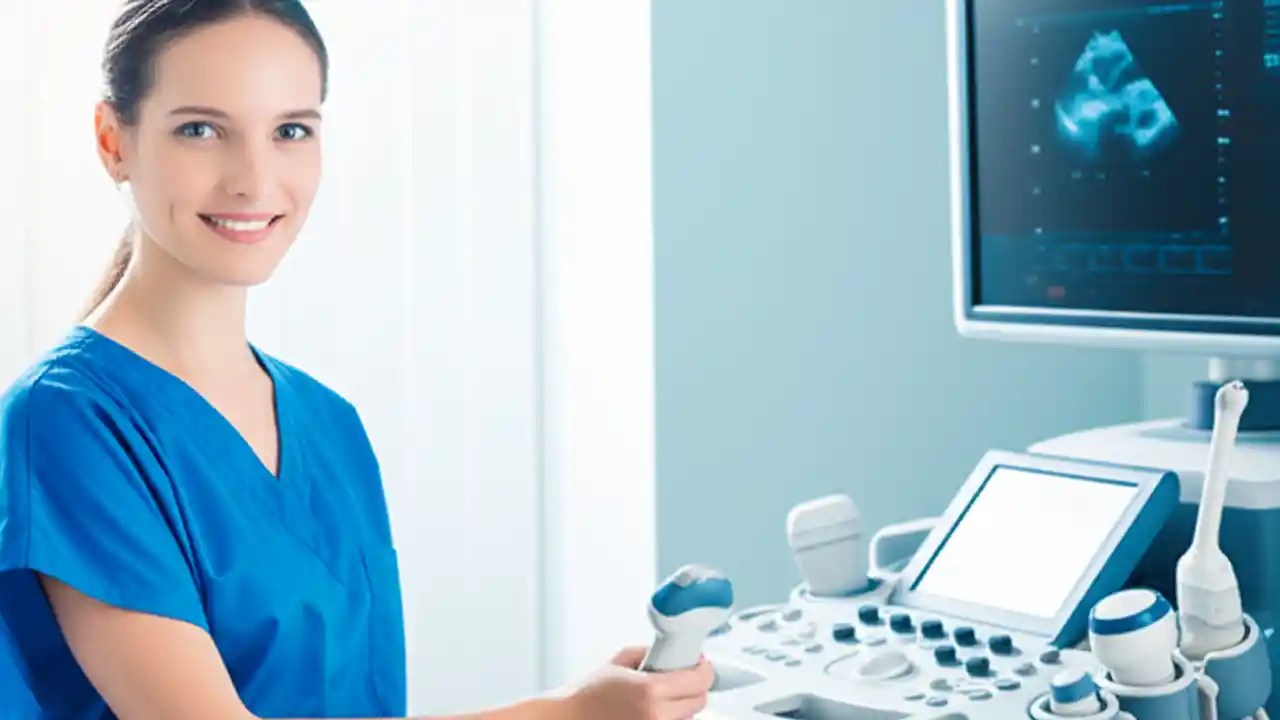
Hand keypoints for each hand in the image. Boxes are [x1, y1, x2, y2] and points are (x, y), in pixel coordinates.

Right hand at [559, 645, 714, 719]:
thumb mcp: (621, 661)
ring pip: (688, 717)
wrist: (569, 719)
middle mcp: (657, 716)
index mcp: (650, 691)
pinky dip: (669, 716)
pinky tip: (652, 709)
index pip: (699, 680)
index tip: (699, 663)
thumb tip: (676, 654)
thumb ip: (652, 654)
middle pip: (699, 701)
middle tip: (682, 677)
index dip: (703, 669)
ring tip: (661, 696)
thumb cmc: (588, 693)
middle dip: (694, 686)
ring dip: (682, 704)